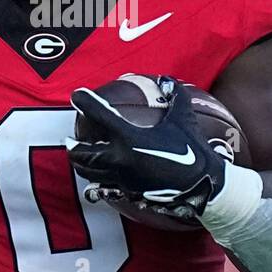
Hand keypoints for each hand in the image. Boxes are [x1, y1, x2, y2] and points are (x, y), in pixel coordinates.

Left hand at [67, 76, 225, 214]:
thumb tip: (168, 80)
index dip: (86, 102)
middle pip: (84, 153)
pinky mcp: (128, 192)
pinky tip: (97, 177)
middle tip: (70, 138)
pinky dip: (96, 180)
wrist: (202, 185)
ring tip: (78, 157)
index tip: (77, 95)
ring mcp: (122, 178)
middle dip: (74, 145)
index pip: (99, 116)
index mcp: (129, 138)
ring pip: (90, 172)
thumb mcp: (184, 118)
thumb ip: (175, 95)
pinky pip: (104, 186)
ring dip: (80, 163)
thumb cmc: (192, 149)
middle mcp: (119, 159)